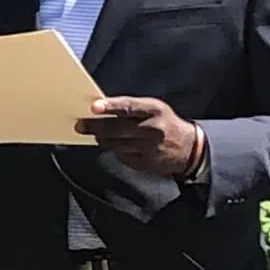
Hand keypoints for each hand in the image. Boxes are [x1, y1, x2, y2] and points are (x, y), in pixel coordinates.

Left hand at [74, 96, 204, 176]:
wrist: (189, 148)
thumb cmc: (164, 123)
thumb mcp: (154, 109)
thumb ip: (131, 109)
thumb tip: (100, 110)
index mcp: (155, 110)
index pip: (129, 107)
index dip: (110, 107)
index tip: (93, 107)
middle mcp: (153, 129)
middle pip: (117, 129)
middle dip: (95, 127)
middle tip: (79, 125)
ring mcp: (149, 148)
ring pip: (115, 144)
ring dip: (102, 139)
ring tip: (98, 135)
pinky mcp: (146, 163)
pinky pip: (122, 156)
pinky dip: (116, 150)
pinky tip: (117, 145)